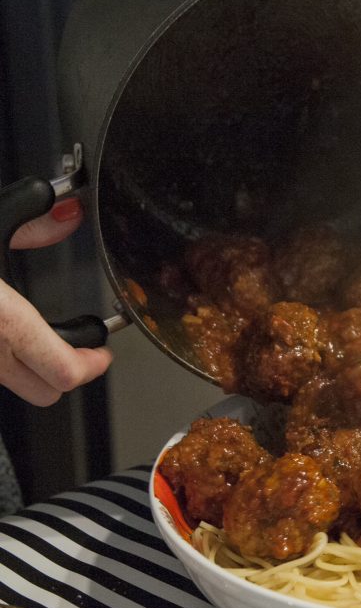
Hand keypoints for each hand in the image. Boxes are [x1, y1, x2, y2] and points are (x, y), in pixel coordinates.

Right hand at [2, 197, 112, 405]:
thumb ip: (29, 218)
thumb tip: (64, 214)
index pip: (63, 371)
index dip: (92, 363)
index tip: (102, 348)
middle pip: (46, 392)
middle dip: (67, 370)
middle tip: (77, 344)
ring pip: (10, 385)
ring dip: (28, 366)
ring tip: (38, 336)